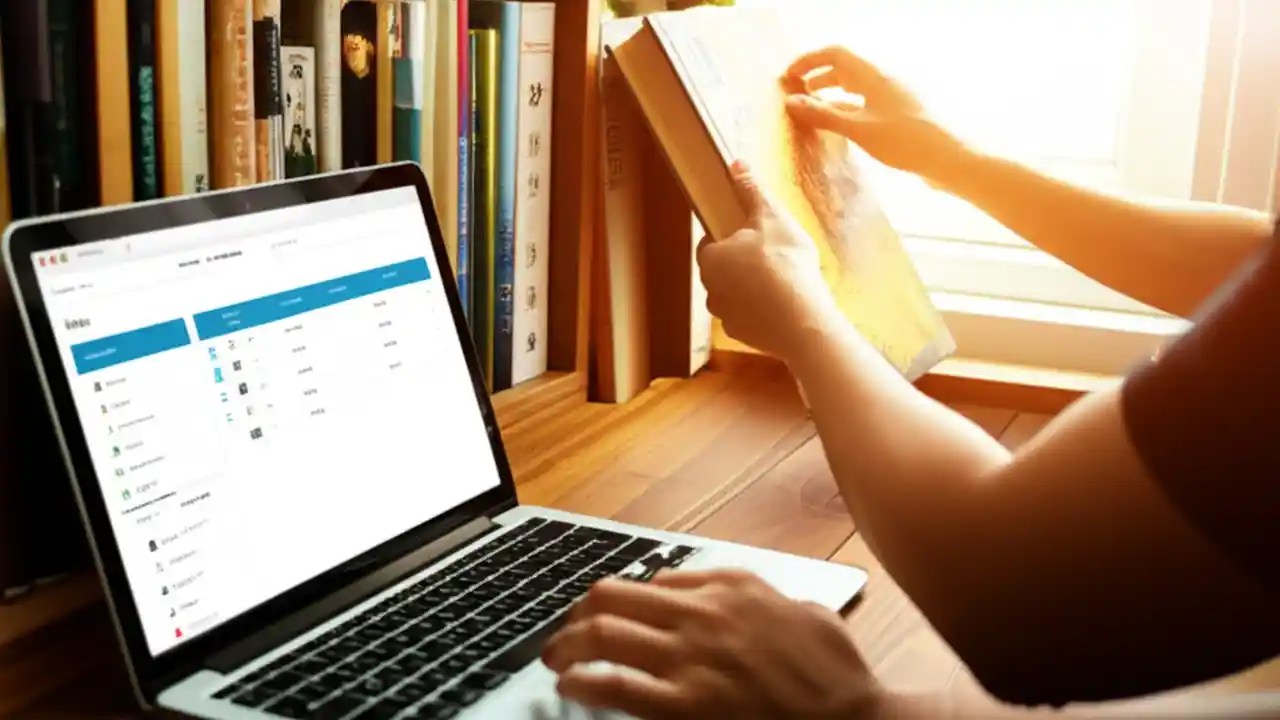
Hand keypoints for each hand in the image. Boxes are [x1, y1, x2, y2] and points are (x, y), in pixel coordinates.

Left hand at [542, 570, 882, 718]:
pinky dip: (582, 682)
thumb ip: (763, 598)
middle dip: (579, 613)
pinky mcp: (684, 705)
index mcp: (734, 586)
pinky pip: (615, 685)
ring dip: (567, 644)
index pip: (656, 579)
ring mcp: (691, 658)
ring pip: (604, 632)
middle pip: (613, 595)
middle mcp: (704, 613)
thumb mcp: (806, 613)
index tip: (612, 614)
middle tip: (565, 632)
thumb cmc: (837, 676)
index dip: (625, 599)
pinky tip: (571, 687)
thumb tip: (732, 596)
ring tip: (555, 659)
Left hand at [697, 162, 839, 362]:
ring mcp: (725, 316)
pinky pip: (750, 317)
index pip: (711, 241)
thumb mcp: (772, 218)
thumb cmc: (785, 264)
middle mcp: (710, 289)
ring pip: (735, 295)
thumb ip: (752, 191)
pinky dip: (762, 311)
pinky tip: (784, 305)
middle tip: (774, 256)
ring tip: (783, 282)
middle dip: (743, 262)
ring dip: (752, 288)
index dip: (733, 235)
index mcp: (711, 258)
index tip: (756, 235)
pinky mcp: (743, 336)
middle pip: (723, 269)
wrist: (802, 322)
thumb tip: (735, 164)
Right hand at [784, 46, 965, 182]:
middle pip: (845, 69)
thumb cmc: (905, 140)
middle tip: (795, 95)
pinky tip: (839, 126)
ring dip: (831, 95)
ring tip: (812, 111)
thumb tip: (792, 102)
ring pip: (855, 87)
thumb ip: (824, 115)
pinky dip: (847, 109)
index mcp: (874, 75)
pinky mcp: (899, 114)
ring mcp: (893, 96)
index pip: (835, 54)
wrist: (949, 158)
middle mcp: (884, 80)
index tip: (788, 77)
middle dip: (817, 78)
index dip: (809, 61)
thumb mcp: (858, 128)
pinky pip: (866, 103)